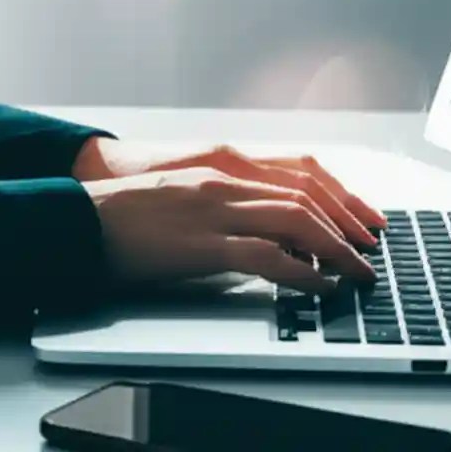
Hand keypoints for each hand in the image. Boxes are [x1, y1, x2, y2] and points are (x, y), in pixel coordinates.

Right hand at [85, 167, 376, 293]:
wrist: (79, 217)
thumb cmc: (127, 212)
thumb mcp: (185, 195)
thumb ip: (225, 203)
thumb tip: (266, 231)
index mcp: (223, 165)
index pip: (301, 173)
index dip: (341, 195)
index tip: (365, 218)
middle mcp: (226, 179)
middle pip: (308, 194)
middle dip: (348, 223)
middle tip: (371, 250)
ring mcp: (215, 208)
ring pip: (297, 220)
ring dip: (336, 249)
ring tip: (355, 273)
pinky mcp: (201, 242)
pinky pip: (267, 256)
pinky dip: (302, 272)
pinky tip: (317, 286)